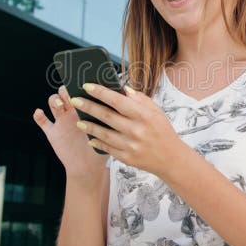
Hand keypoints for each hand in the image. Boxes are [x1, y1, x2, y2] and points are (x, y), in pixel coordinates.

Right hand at [32, 85, 105, 184]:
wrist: (89, 168)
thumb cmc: (101, 148)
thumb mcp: (110, 130)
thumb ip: (114, 115)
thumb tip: (126, 95)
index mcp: (86, 109)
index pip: (81, 89)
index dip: (80, 84)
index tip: (84, 82)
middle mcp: (72, 112)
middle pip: (65, 92)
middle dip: (66, 89)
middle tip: (72, 94)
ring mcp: (61, 121)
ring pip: (53, 102)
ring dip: (54, 99)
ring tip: (60, 104)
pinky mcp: (52, 132)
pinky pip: (42, 121)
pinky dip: (39, 116)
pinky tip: (40, 112)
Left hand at [70, 83, 186, 177]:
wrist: (171, 159)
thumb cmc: (163, 131)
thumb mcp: (156, 111)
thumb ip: (140, 99)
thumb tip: (123, 89)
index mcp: (144, 115)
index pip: (117, 100)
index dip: (100, 93)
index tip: (86, 86)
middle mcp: (136, 130)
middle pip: (106, 116)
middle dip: (88, 106)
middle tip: (75, 100)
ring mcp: (130, 145)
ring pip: (103, 133)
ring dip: (89, 126)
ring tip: (79, 121)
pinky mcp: (126, 158)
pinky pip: (107, 148)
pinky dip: (97, 142)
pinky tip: (89, 137)